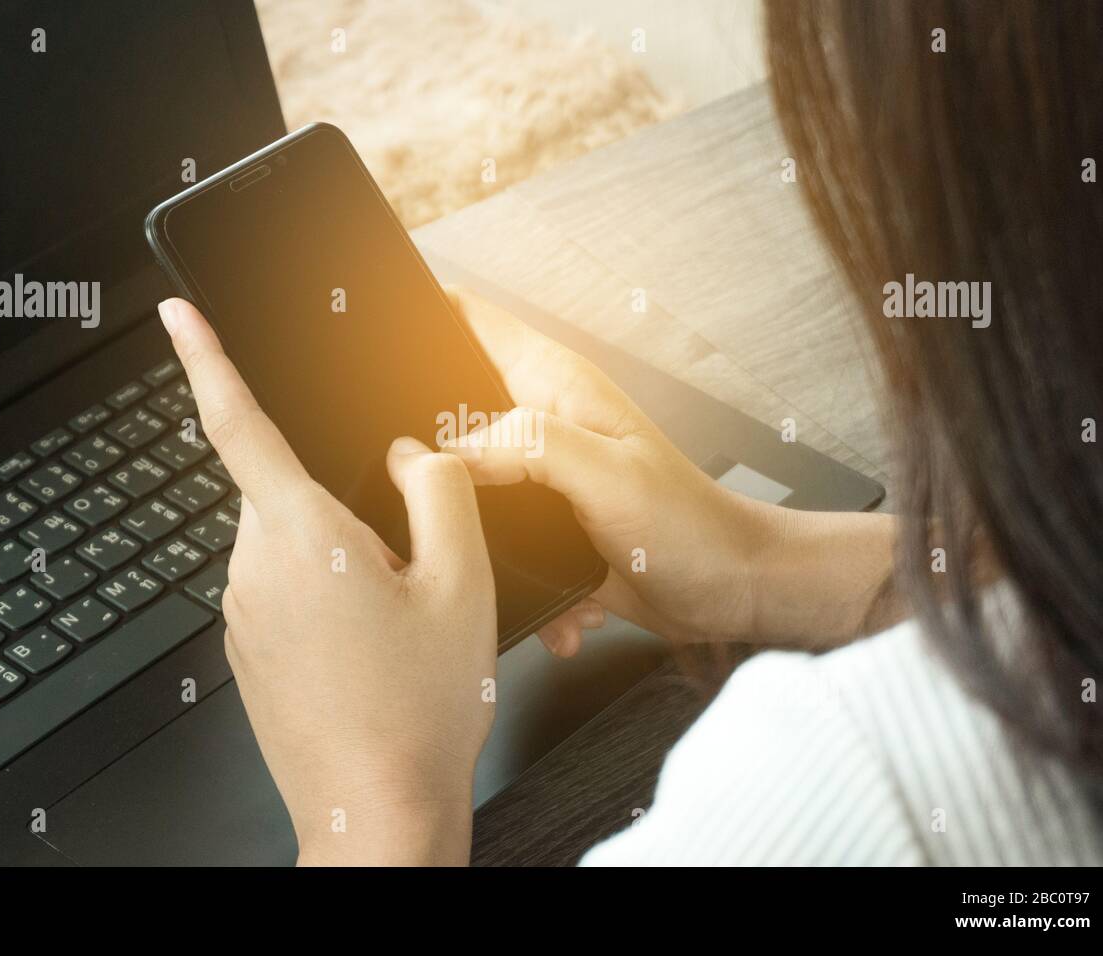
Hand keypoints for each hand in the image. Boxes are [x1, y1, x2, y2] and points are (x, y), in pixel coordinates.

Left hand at [159, 298, 496, 865]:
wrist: (377, 814)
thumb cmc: (418, 712)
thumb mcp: (462, 582)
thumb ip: (438, 489)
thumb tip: (408, 456)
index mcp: (300, 536)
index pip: (238, 424)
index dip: (206, 360)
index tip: (178, 316)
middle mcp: (253, 569)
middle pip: (289, 490)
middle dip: (346, 504)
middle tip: (408, 567)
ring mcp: (244, 615)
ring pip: (291, 542)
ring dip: (342, 556)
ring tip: (396, 625)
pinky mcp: (248, 650)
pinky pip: (284, 589)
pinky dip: (328, 595)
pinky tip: (372, 650)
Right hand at [442, 286, 897, 652]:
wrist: (730, 590)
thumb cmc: (688, 526)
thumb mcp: (606, 473)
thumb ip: (528, 446)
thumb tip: (451, 450)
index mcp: (553, 386)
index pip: (470, 318)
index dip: (420, 314)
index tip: (372, 342)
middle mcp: (539, 423)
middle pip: (448, 403)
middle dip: (416, 438)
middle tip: (398, 480)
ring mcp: (539, 475)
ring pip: (464, 479)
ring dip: (462, 521)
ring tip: (475, 560)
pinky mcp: (543, 525)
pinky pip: (497, 539)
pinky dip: (509, 573)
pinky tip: (554, 605)